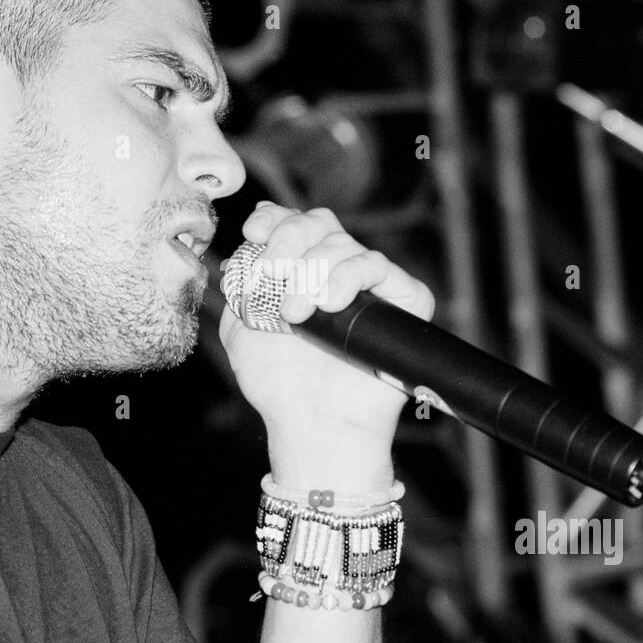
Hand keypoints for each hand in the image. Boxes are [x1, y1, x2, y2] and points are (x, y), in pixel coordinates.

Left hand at [218, 203, 435, 494]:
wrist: (313, 424)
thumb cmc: (281, 385)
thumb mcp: (241, 328)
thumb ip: (238, 285)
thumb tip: (241, 253)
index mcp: (298, 271)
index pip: (291, 222)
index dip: (273, 218)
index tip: (253, 233)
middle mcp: (335, 271)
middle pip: (318, 222)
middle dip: (288, 238)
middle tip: (271, 273)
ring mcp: (371, 285)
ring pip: (344, 243)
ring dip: (311, 271)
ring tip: (294, 313)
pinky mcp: (404, 300)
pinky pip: (378, 266)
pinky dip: (348, 277)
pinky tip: (330, 303)